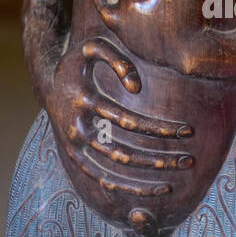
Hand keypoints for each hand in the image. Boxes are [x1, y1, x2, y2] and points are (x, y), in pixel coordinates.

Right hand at [48, 38, 194, 198]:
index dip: (160, 129)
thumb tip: (136, 88)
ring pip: (114, 168)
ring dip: (146, 175)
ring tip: (175, 178)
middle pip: (124, 151)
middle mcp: (77, 128)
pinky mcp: (75, 157)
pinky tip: (151, 189)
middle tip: (188, 161)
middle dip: (159, 158)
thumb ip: (117, 59)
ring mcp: (75, 146)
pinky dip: (126, 187)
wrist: (47, 82)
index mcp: (84, 101)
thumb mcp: (93, 47)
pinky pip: (102, 178)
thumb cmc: (78, 62)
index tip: (188, 131)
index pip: (129, 121)